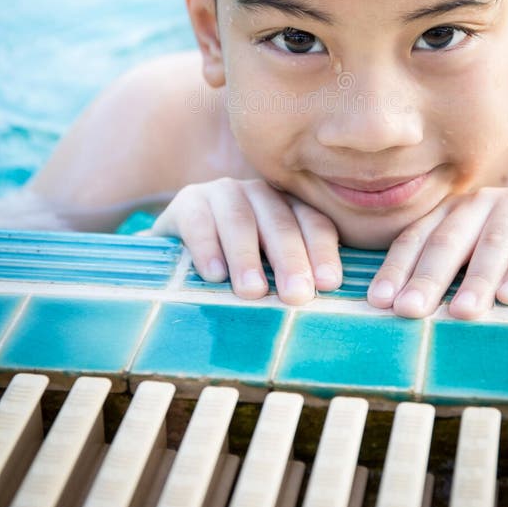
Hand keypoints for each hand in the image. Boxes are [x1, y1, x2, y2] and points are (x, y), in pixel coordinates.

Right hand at [148, 178, 341, 304]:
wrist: (179, 248)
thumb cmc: (236, 268)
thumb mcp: (268, 270)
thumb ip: (291, 281)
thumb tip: (315, 313)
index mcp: (290, 206)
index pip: (314, 224)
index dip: (322, 252)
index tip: (328, 283)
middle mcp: (261, 194)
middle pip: (281, 224)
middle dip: (290, 260)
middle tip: (296, 295)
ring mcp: (224, 193)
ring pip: (240, 221)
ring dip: (247, 258)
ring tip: (253, 291)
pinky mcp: (188, 201)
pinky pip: (199, 221)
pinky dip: (207, 248)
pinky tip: (214, 275)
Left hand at [367, 184, 507, 319]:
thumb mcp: (472, 263)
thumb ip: (443, 278)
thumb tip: (398, 315)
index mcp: (451, 211)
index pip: (416, 238)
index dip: (397, 269)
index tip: (379, 302)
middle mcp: (480, 202)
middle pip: (447, 241)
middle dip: (427, 278)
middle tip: (409, 311)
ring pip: (491, 243)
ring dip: (475, 281)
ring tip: (461, 314)